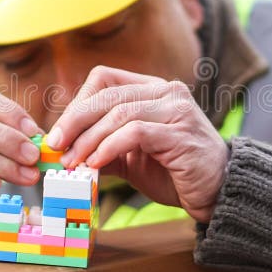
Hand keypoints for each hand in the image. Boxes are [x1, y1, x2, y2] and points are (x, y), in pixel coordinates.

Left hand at [49, 66, 228, 222]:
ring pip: (119, 112)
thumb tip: (61, 150)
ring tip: (74, 162)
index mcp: (153, 89)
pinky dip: (110, 147)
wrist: (216, 193)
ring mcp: (177, 110)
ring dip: (89, 139)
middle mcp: (167, 92)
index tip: (59, 133)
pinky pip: (136, 133)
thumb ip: (101, 146)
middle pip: (108, 94)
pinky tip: (96, 163)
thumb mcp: (130, 156)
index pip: (104, 78)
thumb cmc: (173, 173)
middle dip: (74, 121)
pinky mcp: (181, 134)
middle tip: (55, 146)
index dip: (77, 103)